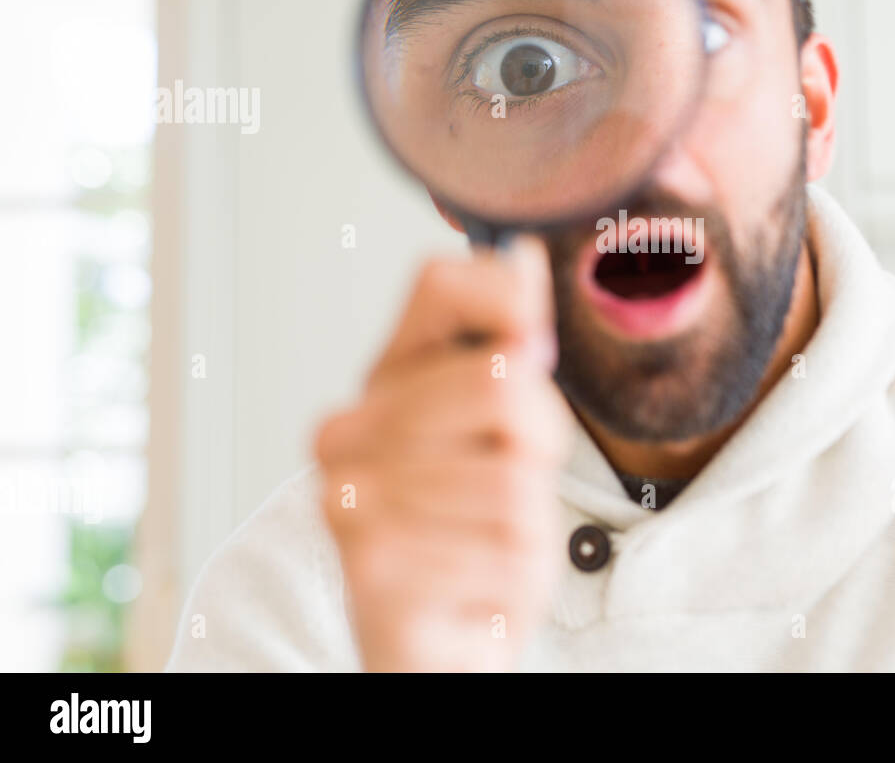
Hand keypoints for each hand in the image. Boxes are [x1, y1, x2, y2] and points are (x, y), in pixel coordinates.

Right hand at [315, 238, 569, 670]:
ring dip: (529, 523)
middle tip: (511, 487)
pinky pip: (507, 546)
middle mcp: (347, 427)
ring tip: (489, 543)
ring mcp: (350, 495)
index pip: (444, 280)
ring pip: (514, 478)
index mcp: (383, 378)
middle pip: (504, 383)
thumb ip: (509, 348)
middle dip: (539, 445)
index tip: (531, 353)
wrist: (434, 646)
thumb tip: (526, 256)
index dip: (511, 301)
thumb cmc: (468, 533)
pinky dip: (516, 575)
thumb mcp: (503, 434)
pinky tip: (478, 585)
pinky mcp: (371, 565)